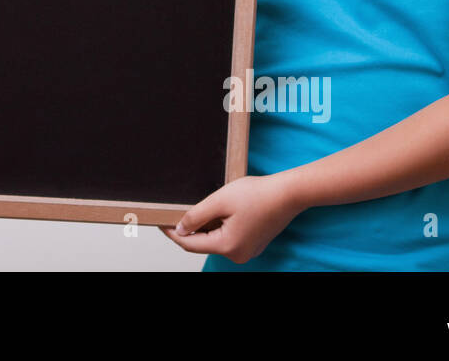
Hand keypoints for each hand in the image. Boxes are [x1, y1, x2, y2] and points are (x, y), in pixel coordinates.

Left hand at [160, 174, 300, 262]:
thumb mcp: (219, 201)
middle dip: (189, 229)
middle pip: (203, 243)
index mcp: (228, 246)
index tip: (160, 223)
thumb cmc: (257, 194)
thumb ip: (196, 216)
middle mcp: (238, 255)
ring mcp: (247, 251)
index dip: (173, 232)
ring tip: (198, 208)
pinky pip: (228, 238)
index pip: (190, 244)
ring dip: (205, 227)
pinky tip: (217, 212)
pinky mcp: (253, 244)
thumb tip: (181, 229)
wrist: (288, 194)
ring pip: (215, 240)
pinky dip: (219, 227)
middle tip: (174, 213)